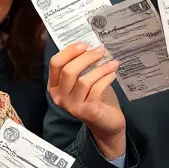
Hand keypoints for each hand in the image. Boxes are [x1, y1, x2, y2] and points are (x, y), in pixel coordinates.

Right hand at [46, 43, 124, 158]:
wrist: (107, 123)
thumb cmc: (95, 98)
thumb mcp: (83, 79)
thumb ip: (81, 65)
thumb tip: (89, 44)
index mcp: (55, 86)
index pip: (55, 64)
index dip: (69, 51)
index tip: (84, 44)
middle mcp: (60, 97)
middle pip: (68, 71)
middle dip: (86, 57)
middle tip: (101, 51)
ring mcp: (72, 106)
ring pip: (83, 80)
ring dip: (100, 68)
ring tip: (112, 62)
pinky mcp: (87, 111)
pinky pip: (96, 89)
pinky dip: (106, 78)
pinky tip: (113, 74)